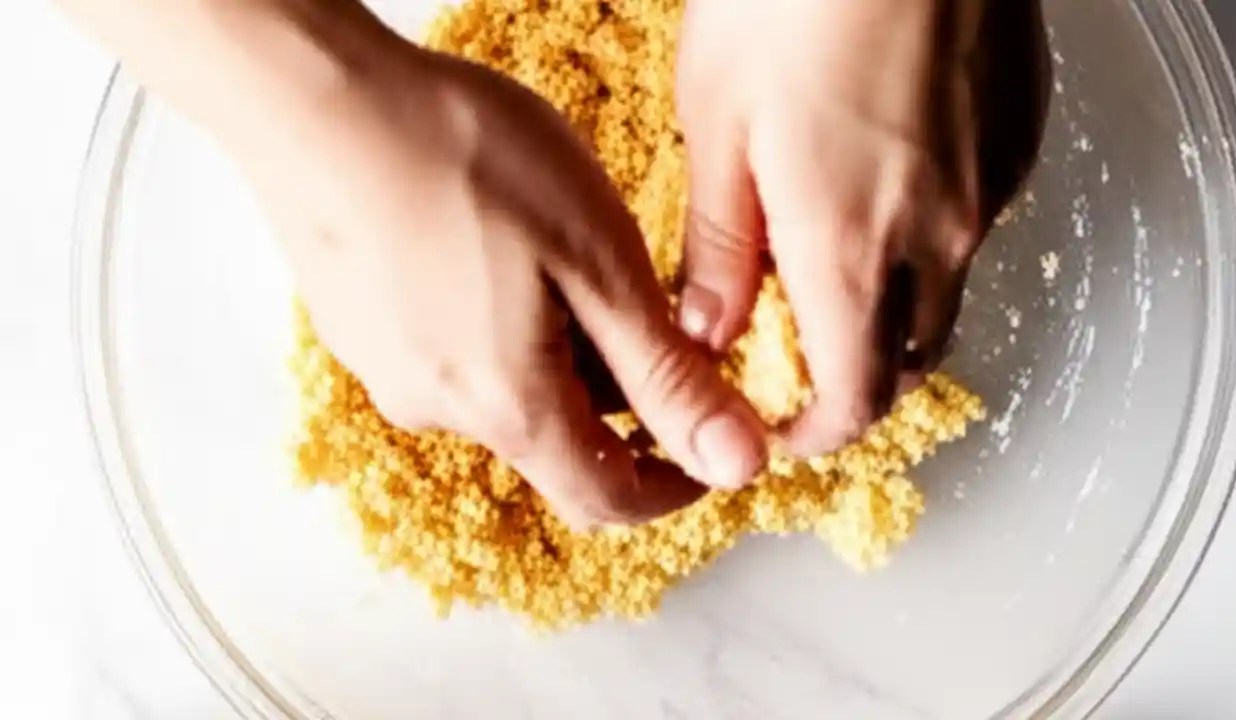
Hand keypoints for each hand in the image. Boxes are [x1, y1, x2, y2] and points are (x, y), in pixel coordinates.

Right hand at [228, 32, 766, 527]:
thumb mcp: (599, 265)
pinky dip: (499, 325)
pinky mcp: (359, 326)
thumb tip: (737, 463)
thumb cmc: (465, 162)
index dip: (674, 484)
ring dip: (557, 352)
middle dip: (619, 398)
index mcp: (511, 407)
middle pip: (557, 439)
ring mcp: (389, 369)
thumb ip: (667, 375)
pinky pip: (453, 351)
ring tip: (568, 257)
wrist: (316, 99)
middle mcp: (440, 410)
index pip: (608, 498)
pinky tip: (496, 245)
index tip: (713, 445)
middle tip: (649, 312)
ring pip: (504, 389)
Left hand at [676, 0, 1049, 454]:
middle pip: (909, 361)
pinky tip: (884, 185)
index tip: (779, 427)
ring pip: (947, 294)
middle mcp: (939, 237)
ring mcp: (990, 189)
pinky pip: (976, 224)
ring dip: (893, 312)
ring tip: (836, 267)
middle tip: (798, 358)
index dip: (814, 432)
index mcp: (852, 249)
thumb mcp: (717, 125)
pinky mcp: (1017, 141)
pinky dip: (929, 239)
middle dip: (853, 382)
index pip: (854, 399)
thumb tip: (707, 328)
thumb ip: (719, 245)